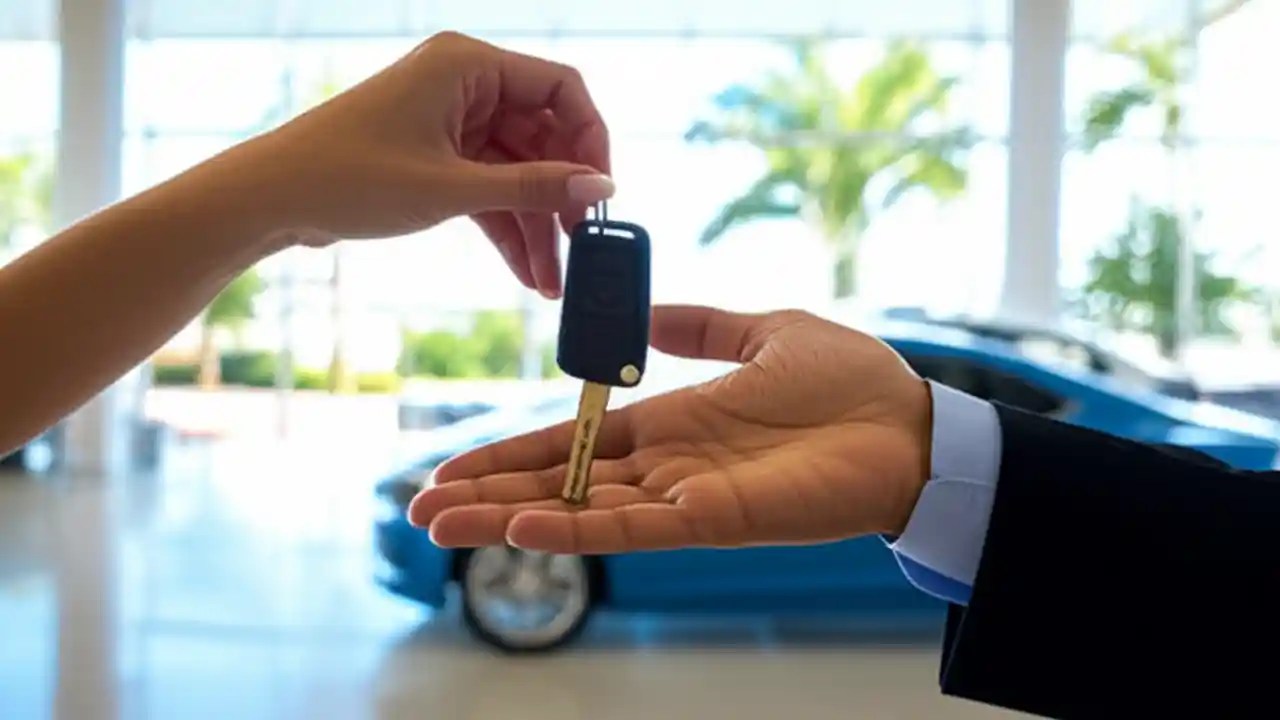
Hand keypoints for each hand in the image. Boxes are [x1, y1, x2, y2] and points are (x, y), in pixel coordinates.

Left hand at [223, 31, 612, 297]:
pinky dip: (507, 228)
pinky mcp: (437, 157)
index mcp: (468, 64)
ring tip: (552, 283)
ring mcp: (451, 122)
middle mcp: (464, 85)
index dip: (591, 140)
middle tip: (581, 251)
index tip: (602, 193)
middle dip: (561, 199)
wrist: (271, 199)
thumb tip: (603, 188)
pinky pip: (490, 190)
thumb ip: (534, 188)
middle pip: (543, 138)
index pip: (561, 88)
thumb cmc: (348, 177)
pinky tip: (528, 272)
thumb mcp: (452, 188)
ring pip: (517, 173)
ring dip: (536, 226)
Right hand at [407, 305, 934, 553]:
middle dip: (489, 494)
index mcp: (670, 423)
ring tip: (441, 525)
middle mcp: (665, 467)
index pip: (571, 442)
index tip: (453, 464)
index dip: (511, 454)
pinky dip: (577, 530)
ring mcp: (685, 498)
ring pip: (580, 513)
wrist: (912, 423)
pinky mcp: (715, 520)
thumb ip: (700, 328)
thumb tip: (646, 316)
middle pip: (558, 484)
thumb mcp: (762, 333)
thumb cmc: (851, 381)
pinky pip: (634, 530)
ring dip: (510, 519)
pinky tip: (525, 528)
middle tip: (420, 507)